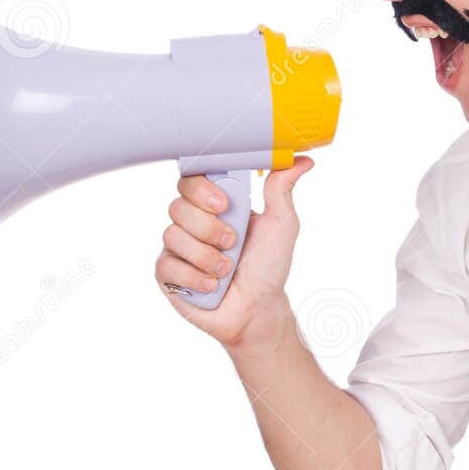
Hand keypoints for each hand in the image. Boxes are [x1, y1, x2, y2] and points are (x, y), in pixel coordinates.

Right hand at [154, 155, 314, 346]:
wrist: (258, 308)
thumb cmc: (268, 265)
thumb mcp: (281, 223)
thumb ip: (282, 189)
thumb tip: (302, 160)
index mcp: (215, 203)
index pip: (191, 180)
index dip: (201, 189)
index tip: (225, 205)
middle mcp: (192, 222)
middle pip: (178, 206)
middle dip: (209, 228)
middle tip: (232, 242)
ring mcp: (177, 247)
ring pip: (172, 235)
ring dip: (207, 256)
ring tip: (227, 269)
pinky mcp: (167, 274)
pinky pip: (166, 266)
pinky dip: (195, 277)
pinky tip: (213, 285)